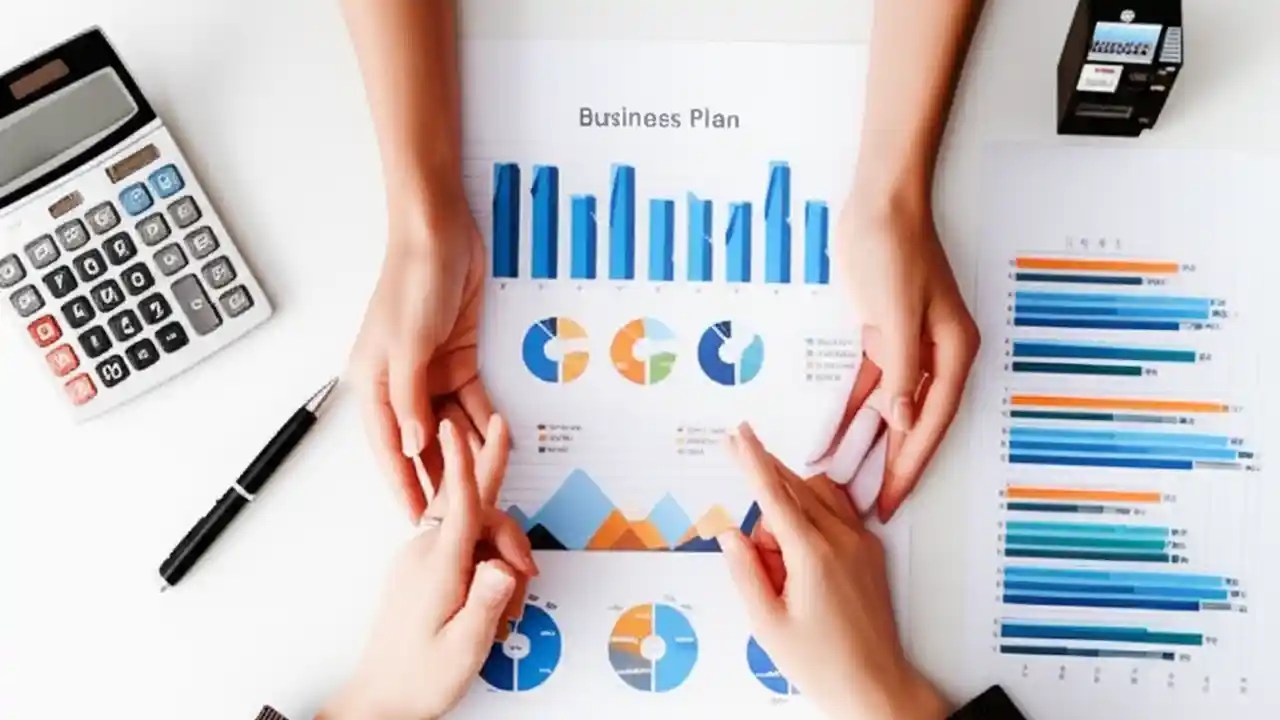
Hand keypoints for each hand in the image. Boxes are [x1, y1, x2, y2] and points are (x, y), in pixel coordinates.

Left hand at [320, 418, 535, 719]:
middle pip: (478, 515)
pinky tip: (488, 606)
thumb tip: (505, 568)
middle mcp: (425, 554)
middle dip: (510, 538)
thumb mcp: (463, 649)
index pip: (458, 501)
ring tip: (503, 614)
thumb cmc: (417, 679)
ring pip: (475, 534)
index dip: (467, 460)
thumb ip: (487, 605)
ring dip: (500, 564)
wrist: (379, 701)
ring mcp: (421, 560)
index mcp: (437, 566)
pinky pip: (464, 550)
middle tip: (526, 571)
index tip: (469, 425)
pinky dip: (485, 571)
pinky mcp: (424, 571)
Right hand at [350, 194, 498, 521]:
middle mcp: (400, 383)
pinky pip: (471, 402)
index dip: (403, 483)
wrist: (440, 233)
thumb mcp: (408, 345)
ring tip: (485, 486)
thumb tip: (416, 446)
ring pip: (449, 426)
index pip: (390, 445)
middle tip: (459, 514)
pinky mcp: (457, 359)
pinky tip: (497, 446)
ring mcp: (430, 372)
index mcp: (373, 382)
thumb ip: (410, 400)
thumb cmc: (412, 280)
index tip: (418, 518)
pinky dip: (483, 423)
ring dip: (465, 452)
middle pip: (421, 441)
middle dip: (438, 476)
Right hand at [721, 424, 948, 719]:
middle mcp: (841, 539)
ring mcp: (861, 543)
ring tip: (784, 568)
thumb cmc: (822, 663)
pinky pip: (837, 512)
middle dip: (766, 513)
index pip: (774, 493)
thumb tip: (731, 534)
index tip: (739, 434)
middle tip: (763, 561)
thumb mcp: (766, 623)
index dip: (752, 460)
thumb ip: (744, 570)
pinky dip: (813, 520)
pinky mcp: (870, 551)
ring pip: (816, 496)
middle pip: (793, 492)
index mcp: (812, 554)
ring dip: (790, 513)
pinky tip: (803, 560)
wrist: (873, 685)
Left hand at [821, 194, 978, 520]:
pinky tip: (835, 432)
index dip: (911, 465)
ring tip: (851, 480)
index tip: (891, 499)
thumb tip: (905, 424)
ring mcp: (909, 344)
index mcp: (952, 351)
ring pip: (892, 407)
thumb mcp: (897, 315)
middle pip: (916, 422)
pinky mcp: (882, 333)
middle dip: (895, 464)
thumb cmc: (893, 250)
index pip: (932, 423)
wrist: (878, 201)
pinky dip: (854, 407)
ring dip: (872, 441)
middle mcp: (936, 353)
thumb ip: (901, 373)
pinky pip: (870, 382)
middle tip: (872, 504)